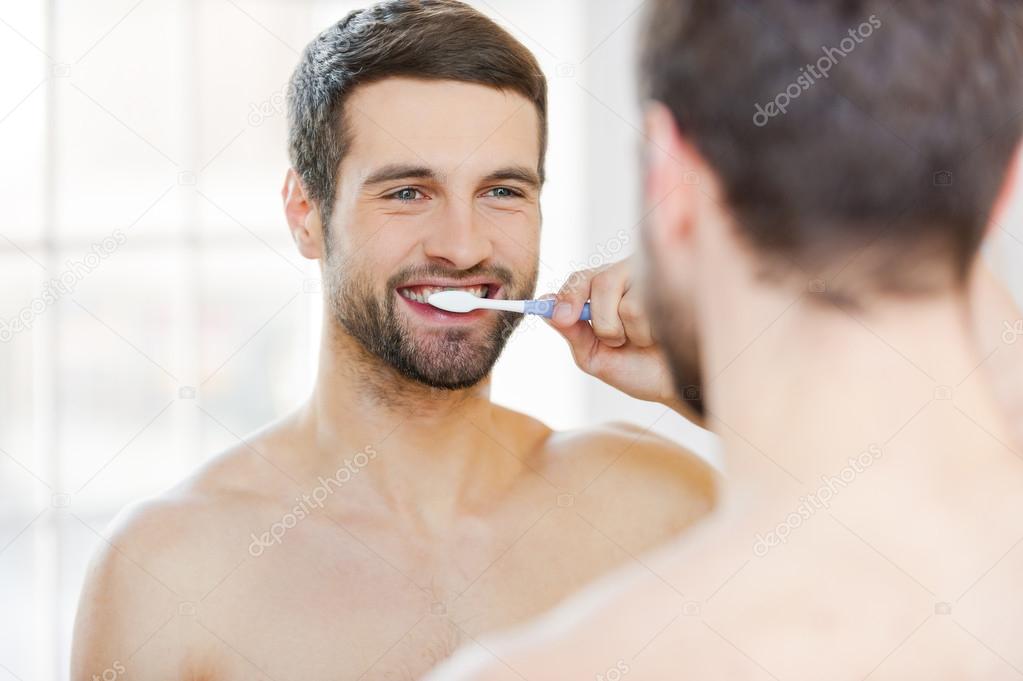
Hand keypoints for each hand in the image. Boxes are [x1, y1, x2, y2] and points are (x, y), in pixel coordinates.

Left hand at [544, 256, 701, 423]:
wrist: (679, 385)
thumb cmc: (638, 370)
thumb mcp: (595, 358)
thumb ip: (573, 334)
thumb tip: (547, 311)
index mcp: (603, 290)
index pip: (579, 279)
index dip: (568, 297)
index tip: (561, 319)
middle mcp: (626, 277)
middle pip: (600, 282)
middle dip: (603, 324)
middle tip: (618, 341)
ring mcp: (653, 278)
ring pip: (626, 302)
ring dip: (632, 333)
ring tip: (646, 340)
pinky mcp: (676, 285)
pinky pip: (650, 308)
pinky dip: (651, 333)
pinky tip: (663, 335)